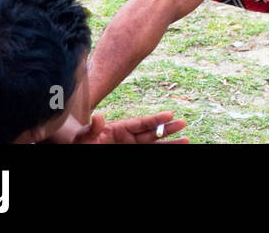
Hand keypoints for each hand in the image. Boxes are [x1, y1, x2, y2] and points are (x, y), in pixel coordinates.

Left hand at [73, 111, 187, 143]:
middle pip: (152, 133)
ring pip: (155, 145)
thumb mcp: (84, 135)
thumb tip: (98, 117)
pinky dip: (162, 151)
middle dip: (168, 129)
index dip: (155, 119)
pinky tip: (174, 150)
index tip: (169, 115)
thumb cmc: (82, 141)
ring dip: (170, 143)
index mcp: (121, 128)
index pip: (141, 123)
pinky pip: (149, 153)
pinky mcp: (133, 154)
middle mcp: (130, 137)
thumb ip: (92, 127)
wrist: (82, 147)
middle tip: (183, 123)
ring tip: (186, 140)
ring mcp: (132, 146)